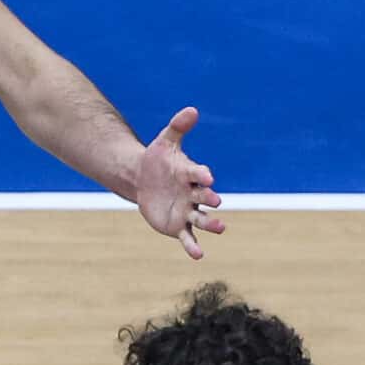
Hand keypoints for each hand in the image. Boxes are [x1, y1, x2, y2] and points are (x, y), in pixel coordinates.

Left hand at [134, 107, 224, 259]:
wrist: (143, 180)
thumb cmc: (157, 160)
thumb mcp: (164, 142)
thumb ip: (177, 127)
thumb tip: (191, 109)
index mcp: (190, 174)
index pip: (199, 174)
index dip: (202, 175)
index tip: (207, 176)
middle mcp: (193, 194)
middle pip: (204, 198)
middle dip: (210, 200)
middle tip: (216, 202)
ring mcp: (187, 211)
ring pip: (202, 219)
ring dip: (211, 224)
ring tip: (221, 228)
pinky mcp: (178, 226)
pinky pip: (187, 237)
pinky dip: (193, 246)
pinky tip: (198, 255)